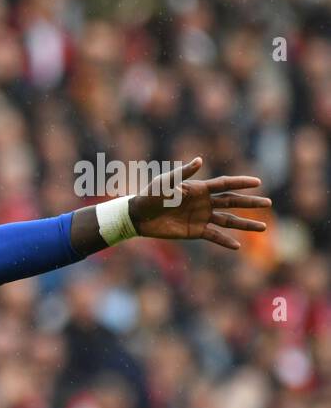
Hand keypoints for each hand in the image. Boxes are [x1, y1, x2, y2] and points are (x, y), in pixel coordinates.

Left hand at [130, 156, 268, 248]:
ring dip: (245, 224)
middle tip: (268, 203)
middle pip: (232, 202)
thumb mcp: (166, 183)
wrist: (138, 216)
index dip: (241, 183)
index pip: (225, 185)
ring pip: (228, 221)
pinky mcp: (194, 231)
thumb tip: (200, 161)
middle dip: (250, 203)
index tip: (258, 182)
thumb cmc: (150, 195)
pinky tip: (238, 246)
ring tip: (263, 227)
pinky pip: (214, 236)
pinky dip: (225, 241)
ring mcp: (201, 218)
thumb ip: (183, 174)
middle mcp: (204, 203)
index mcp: (199, 189)